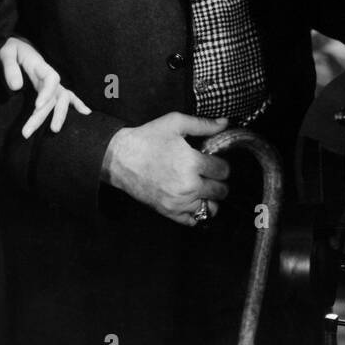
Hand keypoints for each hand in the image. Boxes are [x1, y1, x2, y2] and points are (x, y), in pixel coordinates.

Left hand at [0, 36, 90, 137]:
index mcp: (40, 66)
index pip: (51, 79)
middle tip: (27, 132)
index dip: (47, 93)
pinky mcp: (50, 88)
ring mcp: (51, 83)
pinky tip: (86, 113)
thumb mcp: (7, 53)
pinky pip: (67, 96)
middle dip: (44, 114)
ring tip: (54, 130)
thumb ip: (10, 69)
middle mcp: (49, 76)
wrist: (16, 46)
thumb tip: (16, 87)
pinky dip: (78, 104)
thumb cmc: (11, 48)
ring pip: (61, 100)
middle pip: (55, 96)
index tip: (37, 106)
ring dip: (59, 115)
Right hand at [102, 113, 230, 226]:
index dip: (222, 165)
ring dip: (210, 198)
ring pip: (210, 207)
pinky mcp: (168, 211)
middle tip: (210, 175)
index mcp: (192, 163)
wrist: (120, 158)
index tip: (215, 162)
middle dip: (219, 182)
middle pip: (220, 191)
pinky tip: (192, 200)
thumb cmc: (147, 139)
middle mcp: (188, 186)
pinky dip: (196, 212)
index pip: (223, 171)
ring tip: (203, 188)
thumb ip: (203, 125)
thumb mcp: (175, 123)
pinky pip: (192, 220)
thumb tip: (224, 123)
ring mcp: (178, 201)